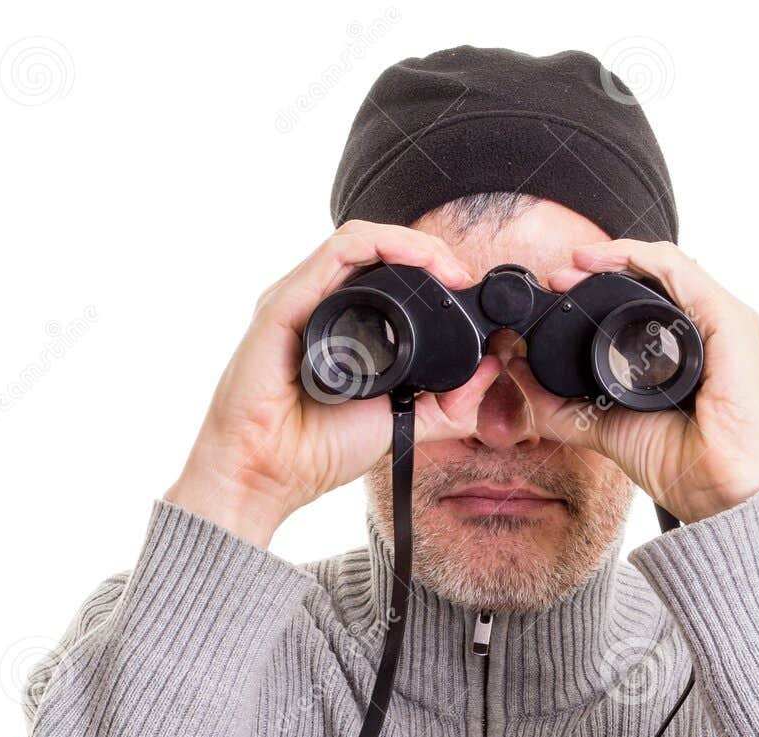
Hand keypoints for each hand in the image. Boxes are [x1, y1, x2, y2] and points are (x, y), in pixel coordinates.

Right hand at [164, 222, 503, 546]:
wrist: (267, 473)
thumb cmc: (317, 450)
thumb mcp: (402, 422)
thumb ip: (447, 403)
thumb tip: (490, 368)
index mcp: (343, 326)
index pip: (389, 277)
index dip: (434, 274)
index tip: (470, 296)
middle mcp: (320, 305)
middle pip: (379, 252)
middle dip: (431, 254)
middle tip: (464, 278)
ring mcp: (301, 298)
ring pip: (362, 240)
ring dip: (413, 243)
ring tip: (448, 268)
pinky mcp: (286, 301)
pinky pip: (339, 250)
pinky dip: (383, 243)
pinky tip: (416, 258)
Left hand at [510, 240, 758, 525]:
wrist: (717, 494)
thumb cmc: (682, 465)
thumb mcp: (606, 425)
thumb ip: (563, 405)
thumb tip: (518, 375)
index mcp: (687, 347)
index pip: (646, 295)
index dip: (601, 283)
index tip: (557, 288)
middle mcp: (709, 329)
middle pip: (655, 276)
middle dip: (604, 265)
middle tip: (559, 275)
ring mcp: (725, 323)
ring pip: (669, 265)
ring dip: (619, 256)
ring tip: (577, 264)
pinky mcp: (732, 324)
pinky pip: (685, 275)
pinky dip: (644, 260)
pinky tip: (612, 263)